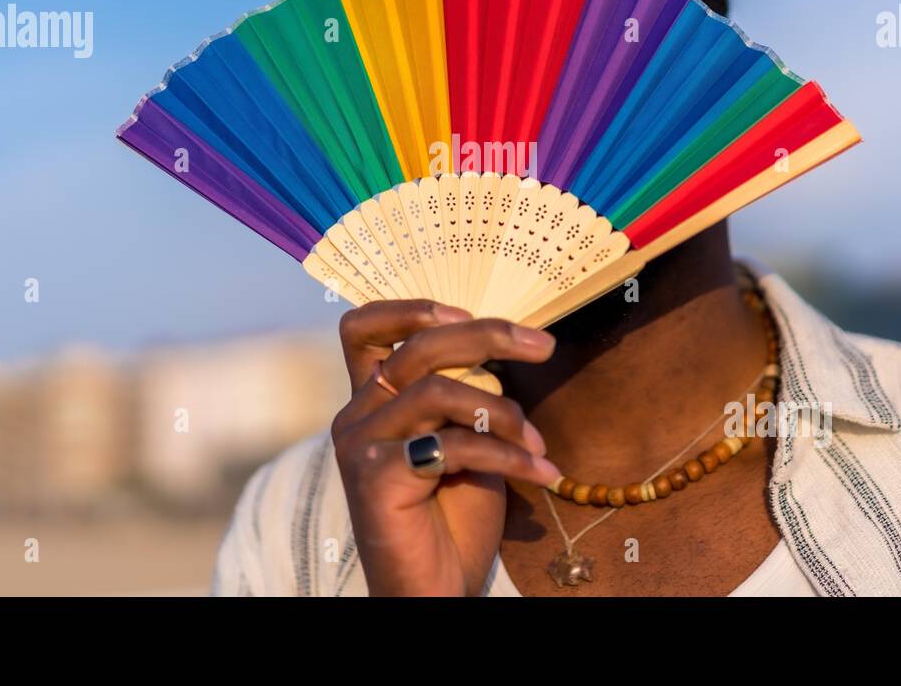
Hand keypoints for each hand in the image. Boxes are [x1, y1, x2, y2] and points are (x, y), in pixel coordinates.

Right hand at [330, 300, 559, 595]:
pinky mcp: (375, 479)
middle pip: (418, 346)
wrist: (433, 593)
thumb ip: (467, 394)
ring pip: (440, 390)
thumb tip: (511, 342)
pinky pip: (453, 444)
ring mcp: (360, 446)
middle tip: (544, 346)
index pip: (364, 328)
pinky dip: (508, 456)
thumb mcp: (463, 440)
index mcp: (369, 400)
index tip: (467, 312)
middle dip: (489, 335)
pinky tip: (541, 474)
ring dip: (506, 413)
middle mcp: (355, 415)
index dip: (412, 308)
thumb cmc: (452, 518)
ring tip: (539, 445)